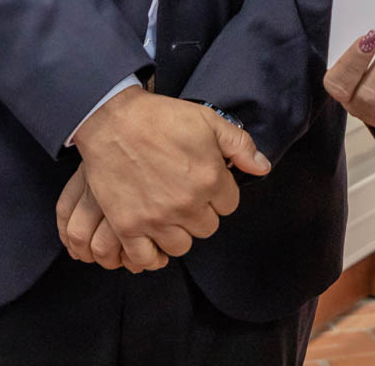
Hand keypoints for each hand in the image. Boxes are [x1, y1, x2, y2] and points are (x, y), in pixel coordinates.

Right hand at [69, 89, 271, 271]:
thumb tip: (262, 167)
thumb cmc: (161, 117)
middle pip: (207, 228)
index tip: (205, 183)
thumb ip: (240, 145)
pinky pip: (145, 257)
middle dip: (200, 213)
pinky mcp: (128, 225)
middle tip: (185, 196)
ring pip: (181, 246)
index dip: (218, 193)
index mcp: (210, 179)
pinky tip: (151, 239)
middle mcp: (187, 204)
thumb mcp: (208, 120)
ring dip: (177, 232)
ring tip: (168, 215)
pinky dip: (149, 254)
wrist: (113, 120)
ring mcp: (156, 218)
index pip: (229, 205)